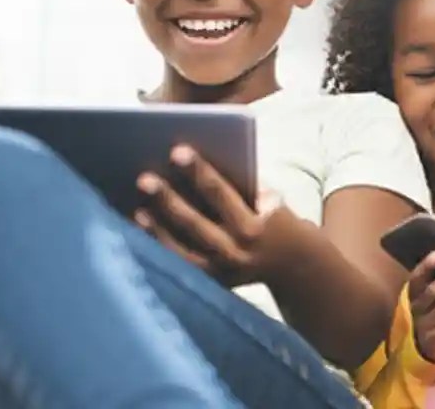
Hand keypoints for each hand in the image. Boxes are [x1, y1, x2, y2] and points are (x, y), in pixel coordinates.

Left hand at [136, 144, 291, 286]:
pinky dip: (160, 246)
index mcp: (256, 224)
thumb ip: (241, 185)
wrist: (296, 264)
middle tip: (143, 178)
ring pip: (182, 249)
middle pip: (195, 222)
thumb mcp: (270, 199)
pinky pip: (180, 265)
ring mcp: (222, 270)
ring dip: (158, 227)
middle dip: (168, 199)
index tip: (176, 151)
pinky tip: (143, 226)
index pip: (222, 193)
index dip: (198, 171)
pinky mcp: (212, 282)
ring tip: (138, 206)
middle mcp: (238, 250)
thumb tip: (194, 166)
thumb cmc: (276, 217)